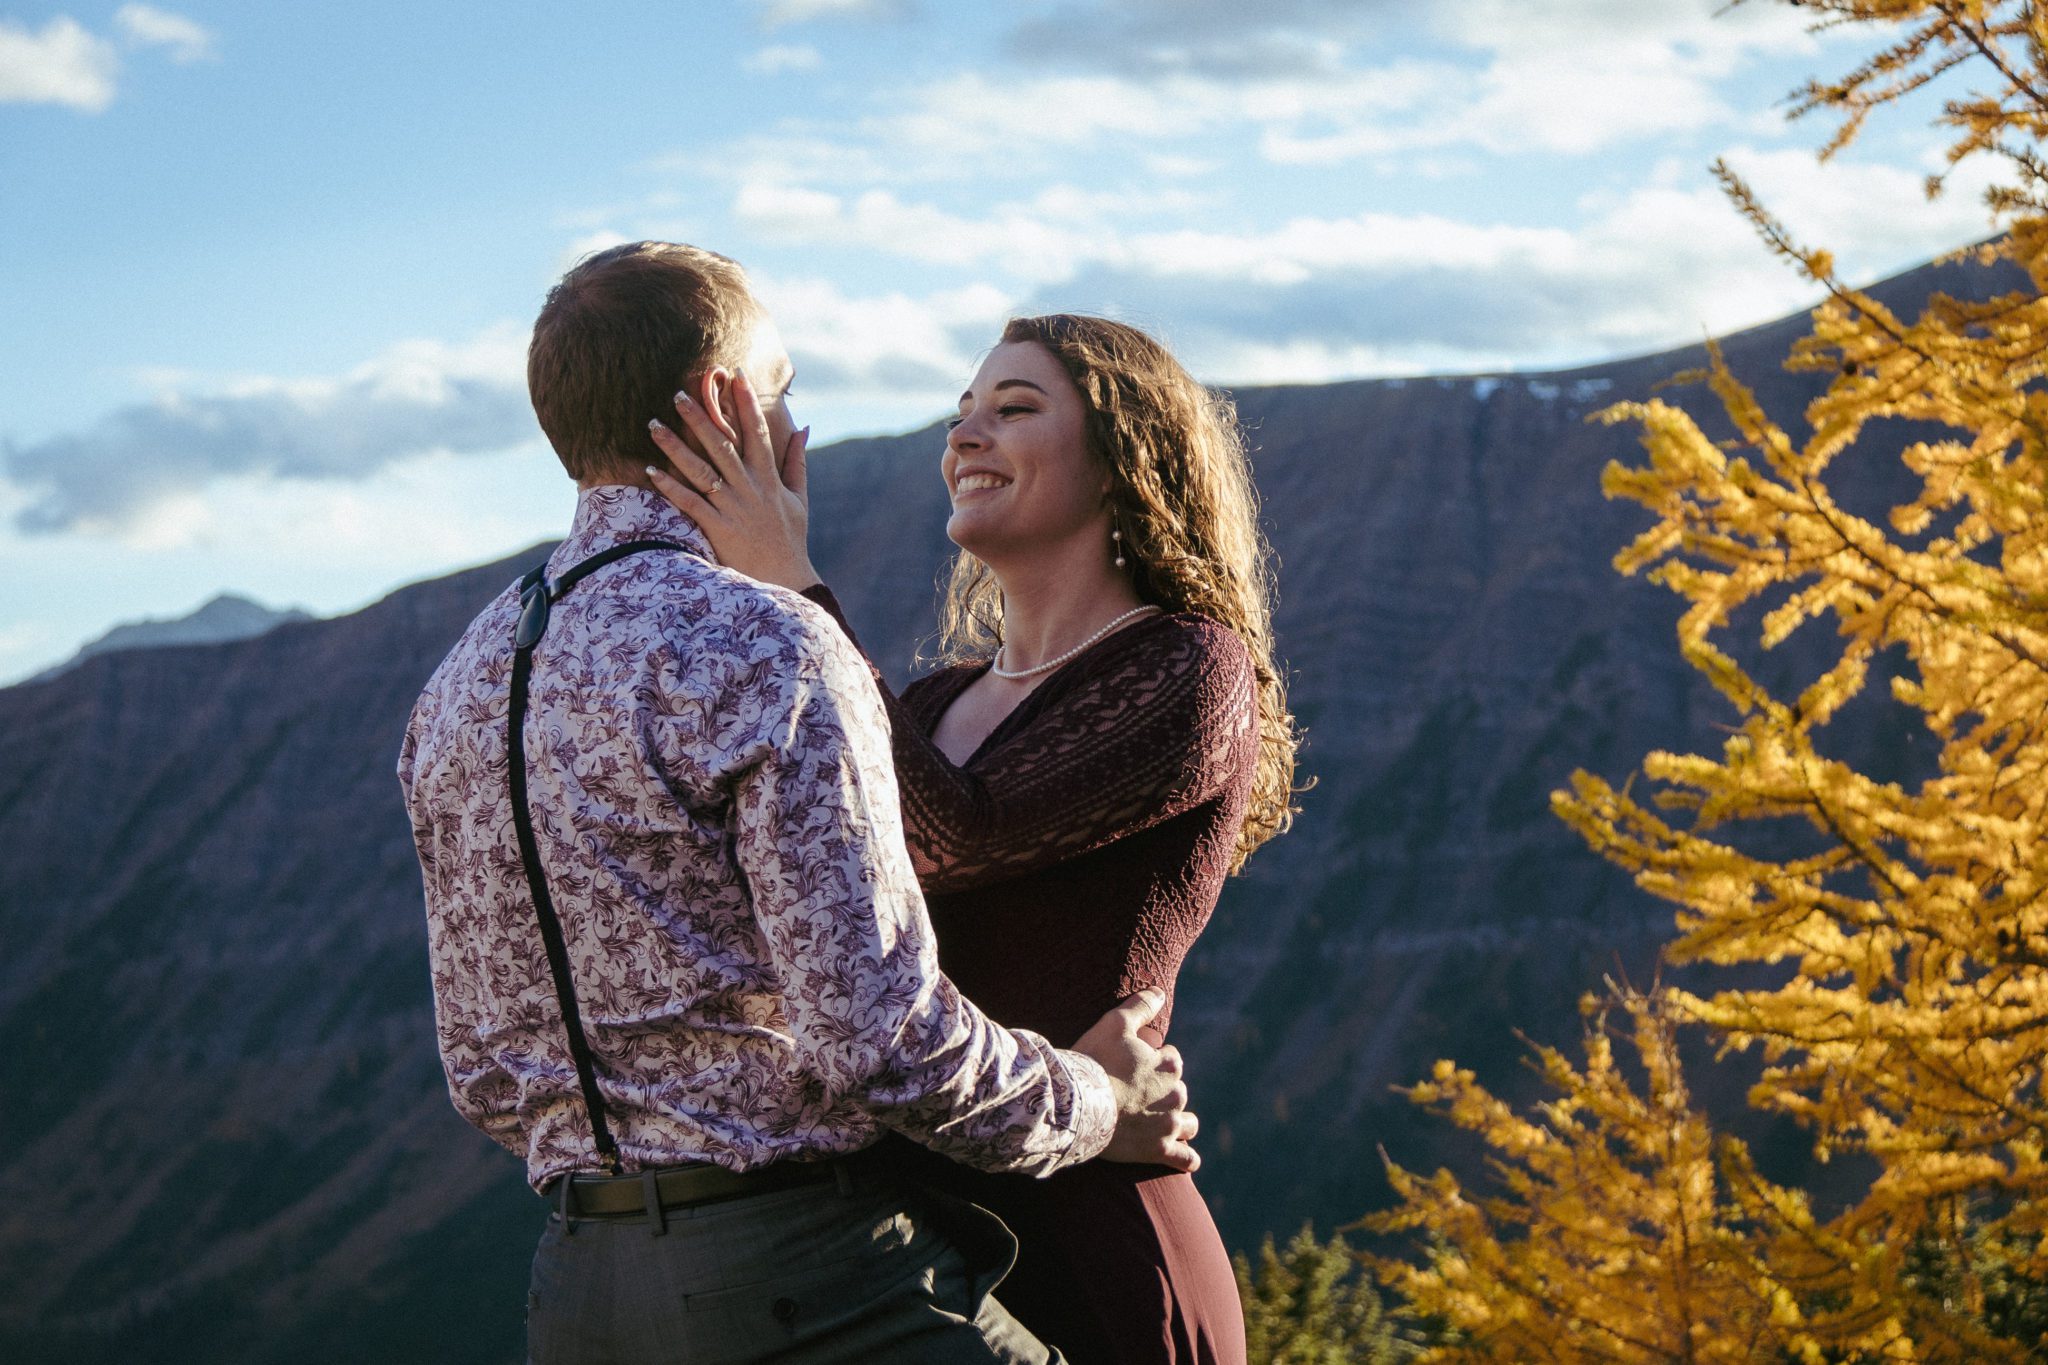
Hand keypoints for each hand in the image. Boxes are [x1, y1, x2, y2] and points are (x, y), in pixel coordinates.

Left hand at [646, 371, 819, 591]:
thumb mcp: (799, 498)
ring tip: (653, 425)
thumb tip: (803, 429)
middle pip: (722, 446)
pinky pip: (690, 503)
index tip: (735, 375)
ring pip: (700, 470)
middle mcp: (750, 489)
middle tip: (678, 393)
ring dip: (675, 447)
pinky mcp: (719, 528)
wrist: (786, 580)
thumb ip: (797, 462)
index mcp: (769, 479)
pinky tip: (650, 470)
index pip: (757, 432)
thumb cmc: (791, 538)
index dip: (746, 403)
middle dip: (700, 418)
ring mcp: (733, 508)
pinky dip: (670, 486)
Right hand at [1072, 990, 1199, 1172]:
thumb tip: (1159, 991)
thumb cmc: (1094, 1061)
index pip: (1172, 1060)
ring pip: (1188, 1124)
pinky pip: (1185, 1158)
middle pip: (1178, 1092)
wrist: (1078, 1104)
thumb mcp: (1115, 1023)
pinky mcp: (1158, 1151)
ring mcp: (1168, 1125)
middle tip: (1136, 1094)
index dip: (1154, 1061)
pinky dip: (1185, 1158)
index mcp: (1170, 1066)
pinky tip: (1183, 1157)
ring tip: (1162, 1124)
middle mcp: (1176, 1095)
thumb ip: (1141, 1006)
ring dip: (1179, 1122)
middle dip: (1163, 1092)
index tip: (1134, 1066)